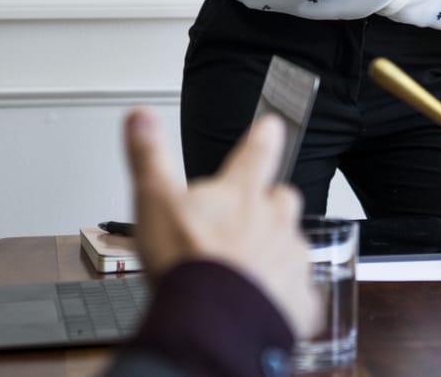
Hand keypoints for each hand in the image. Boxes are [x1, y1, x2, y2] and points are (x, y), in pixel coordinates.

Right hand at [124, 107, 318, 337]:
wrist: (214, 324)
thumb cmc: (186, 264)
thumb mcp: (154, 201)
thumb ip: (149, 157)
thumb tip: (140, 116)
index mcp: (241, 194)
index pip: (257, 152)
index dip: (264, 137)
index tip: (272, 126)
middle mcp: (274, 221)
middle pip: (282, 199)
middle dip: (269, 204)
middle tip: (243, 221)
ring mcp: (291, 259)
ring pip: (291, 246)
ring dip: (273, 253)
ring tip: (244, 270)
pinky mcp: (299, 300)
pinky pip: (297, 293)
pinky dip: (283, 296)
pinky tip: (261, 304)